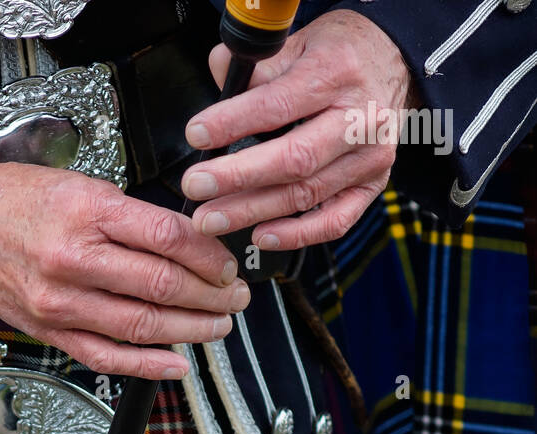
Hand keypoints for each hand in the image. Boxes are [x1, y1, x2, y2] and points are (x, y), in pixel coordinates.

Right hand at [0, 161, 249, 378]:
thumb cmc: (17, 201)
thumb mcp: (81, 186)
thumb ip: (132, 218)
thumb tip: (188, 245)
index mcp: (88, 213)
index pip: (170, 238)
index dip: (210, 257)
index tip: (228, 265)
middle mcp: (75, 260)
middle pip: (163, 285)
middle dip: (212, 297)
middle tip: (235, 299)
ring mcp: (61, 302)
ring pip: (143, 326)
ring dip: (191, 331)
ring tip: (217, 327)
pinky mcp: (50, 331)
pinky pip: (107, 357)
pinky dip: (148, 365)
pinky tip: (178, 364)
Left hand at [180, 11, 411, 249]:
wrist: (392, 63)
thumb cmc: (340, 55)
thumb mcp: (300, 42)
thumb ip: (259, 65)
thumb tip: (220, 73)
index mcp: (337, 74)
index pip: (278, 105)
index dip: (234, 123)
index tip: (198, 136)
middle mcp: (359, 120)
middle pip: (294, 159)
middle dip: (238, 178)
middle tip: (197, 187)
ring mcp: (368, 157)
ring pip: (306, 194)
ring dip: (253, 211)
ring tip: (212, 218)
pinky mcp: (372, 185)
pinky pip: (334, 222)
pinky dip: (297, 234)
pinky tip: (262, 236)